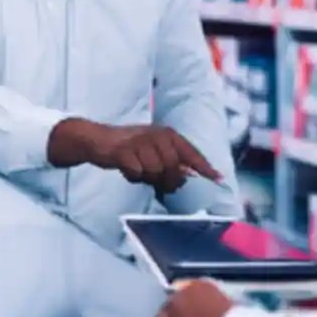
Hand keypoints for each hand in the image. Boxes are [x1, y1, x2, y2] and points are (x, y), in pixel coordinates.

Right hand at [50, 118, 222, 194]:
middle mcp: (157, 135)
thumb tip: (188, 176)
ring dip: (146, 177)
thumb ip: (171, 162)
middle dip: (167, 180)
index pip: (191, 152)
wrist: (98, 140)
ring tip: (138, 169)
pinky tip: (127, 168)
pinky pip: (137, 174)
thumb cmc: (130, 148)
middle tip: (157, 182)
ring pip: (156, 173)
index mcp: (167, 134)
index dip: (205, 167)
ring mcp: (141, 142)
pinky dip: (133, 176)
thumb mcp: (153, 151)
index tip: (218, 178)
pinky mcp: (125, 151)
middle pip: (174, 168)